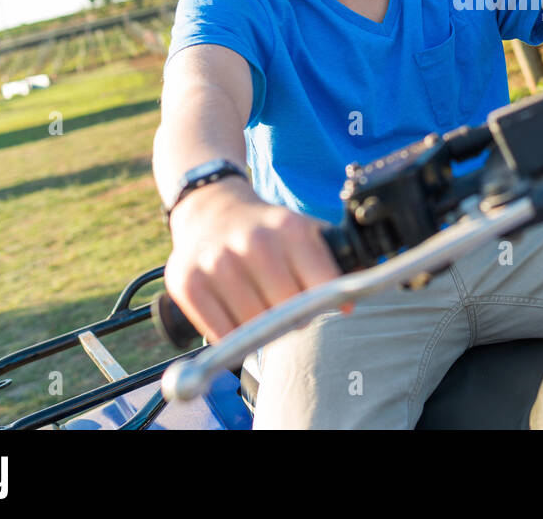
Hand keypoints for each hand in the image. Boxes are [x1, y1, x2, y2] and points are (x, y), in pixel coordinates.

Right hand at [164, 179, 341, 341]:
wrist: (211, 207)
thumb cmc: (265, 230)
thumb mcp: (303, 231)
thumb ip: (334, 261)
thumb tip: (355, 295)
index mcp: (288, 228)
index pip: (321, 286)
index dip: (330, 303)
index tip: (335, 306)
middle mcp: (252, 242)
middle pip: (287, 311)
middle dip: (294, 318)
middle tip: (290, 309)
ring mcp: (216, 262)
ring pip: (254, 326)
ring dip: (263, 330)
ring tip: (262, 309)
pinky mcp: (187, 281)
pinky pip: (221, 331)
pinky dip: (232, 334)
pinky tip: (237, 315)